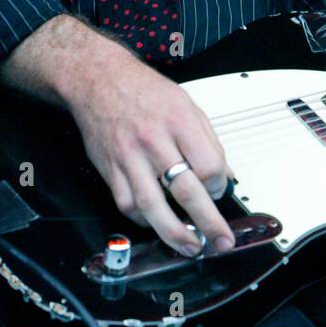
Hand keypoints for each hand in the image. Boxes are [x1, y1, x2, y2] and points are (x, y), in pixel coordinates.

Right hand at [64, 41, 236, 258]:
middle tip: (220, 240)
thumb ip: (208, 140)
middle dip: (207, 222)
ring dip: (174, 232)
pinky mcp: (109, 168)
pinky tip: (156, 224)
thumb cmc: (143, 90)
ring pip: (152, 205)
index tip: (219, 191)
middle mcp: (153, 139)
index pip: (208, 165)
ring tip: (190, 247)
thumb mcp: (185, 103)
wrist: (98, 79)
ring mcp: (128, 156)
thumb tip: (226, 175)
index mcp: (178, 120)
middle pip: (185, 189)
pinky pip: (126, 204)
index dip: (219, 185)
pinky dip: (143, 220)